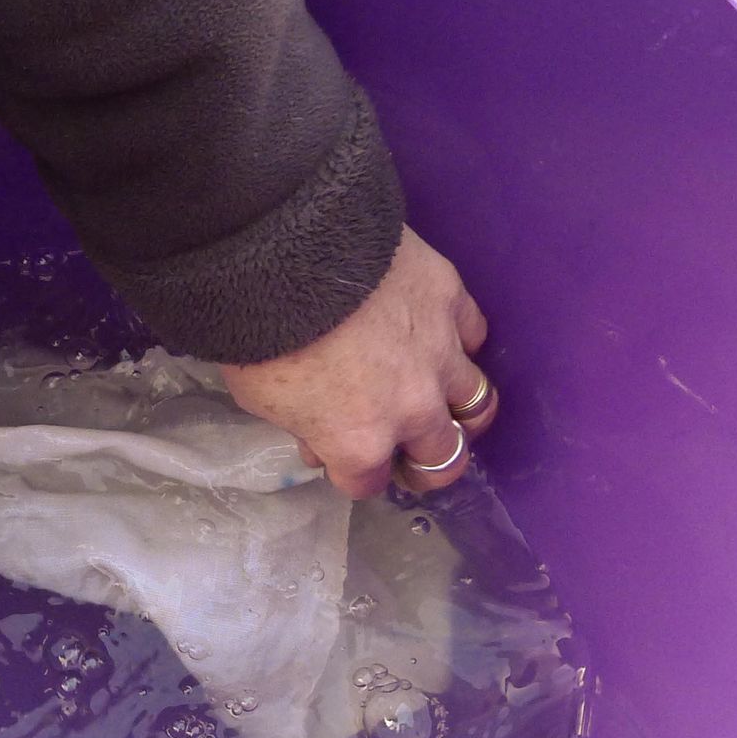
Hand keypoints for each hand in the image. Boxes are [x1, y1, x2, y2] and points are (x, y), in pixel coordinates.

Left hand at [218, 228, 496, 498]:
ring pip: (478, 403)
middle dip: (426, 464)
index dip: (354, 476)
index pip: (367, 484)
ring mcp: (440, 354)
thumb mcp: (262, 400)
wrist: (286, 253)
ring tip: (445, 407)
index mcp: (359, 442)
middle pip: (444, 459)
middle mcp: (412, 409)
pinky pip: (474, 335)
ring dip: (461, 412)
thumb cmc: (258, 333)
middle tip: (411, 452)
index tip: (344, 462)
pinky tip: (441, 340)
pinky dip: (460, 343)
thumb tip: (320, 439)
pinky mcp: (451, 300)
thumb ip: (302, 426)